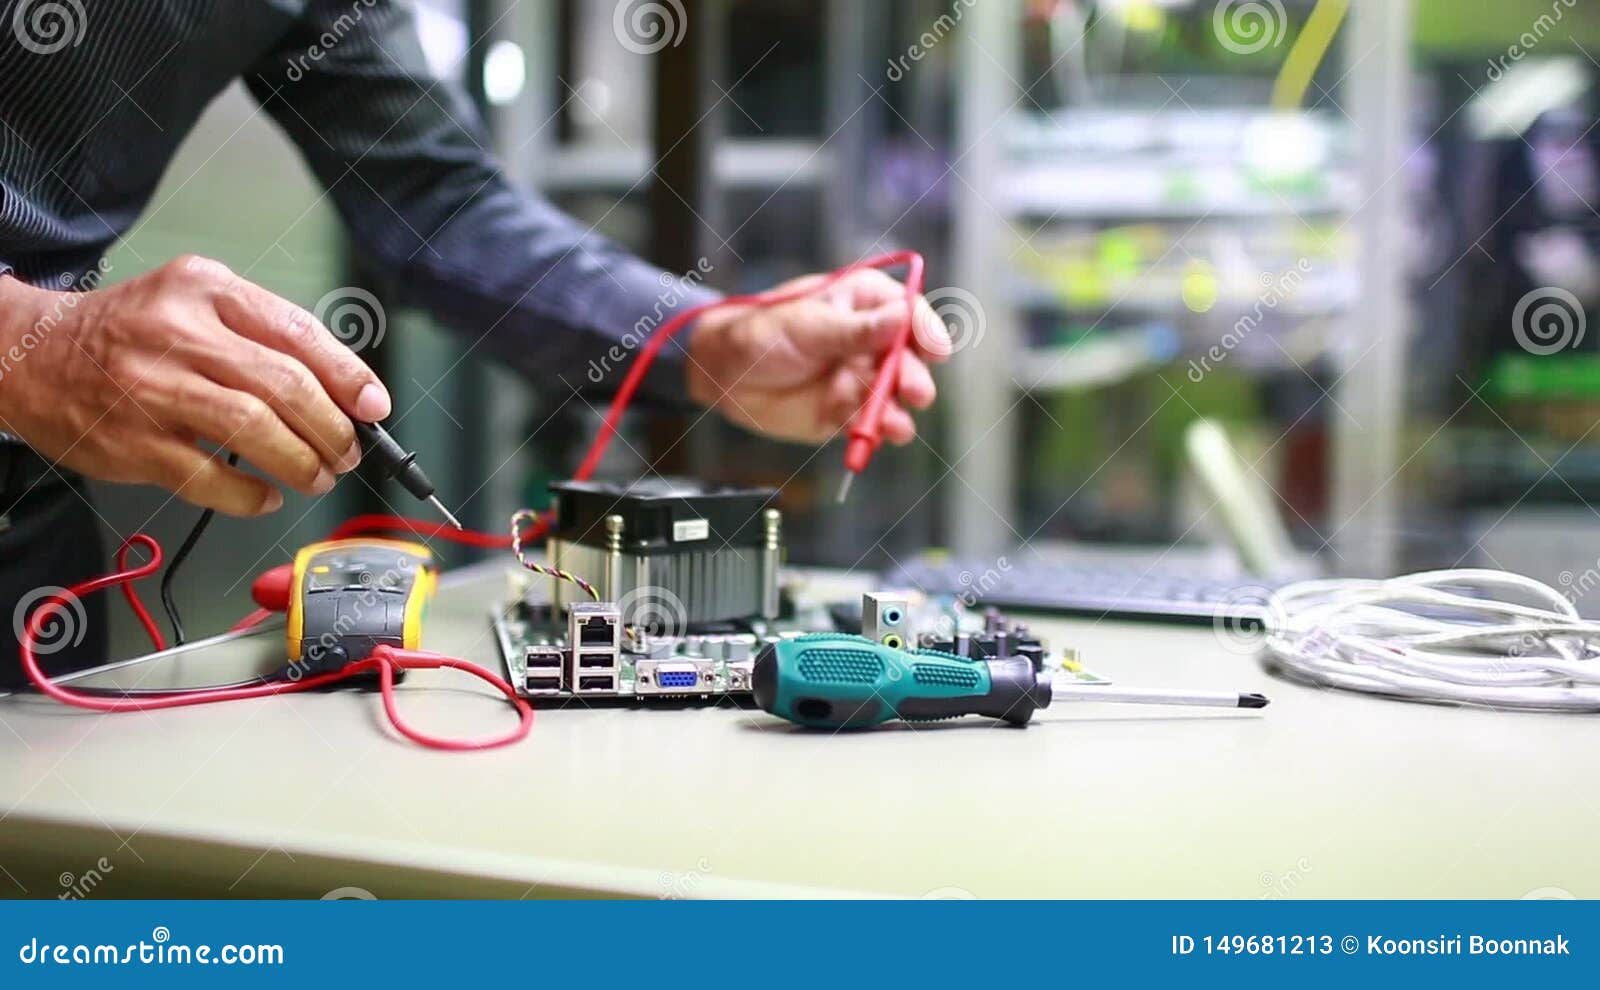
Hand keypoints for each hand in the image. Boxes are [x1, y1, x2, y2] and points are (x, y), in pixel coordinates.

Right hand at [0, 256, 391, 515]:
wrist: (30, 353)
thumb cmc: (130, 332)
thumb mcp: (196, 302)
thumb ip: (262, 335)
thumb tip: (340, 388)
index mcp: (207, 291)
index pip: (299, 333)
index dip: (348, 377)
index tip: (374, 407)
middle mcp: (180, 334)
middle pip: (285, 386)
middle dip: (333, 429)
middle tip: (348, 452)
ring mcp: (154, 389)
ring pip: (255, 430)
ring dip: (302, 463)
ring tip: (316, 476)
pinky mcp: (133, 442)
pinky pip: (210, 478)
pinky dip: (250, 495)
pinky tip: (264, 496)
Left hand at [684, 269, 951, 444]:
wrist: (722, 375)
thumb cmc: (759, 333)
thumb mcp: (807, 325)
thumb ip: (855, 329)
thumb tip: (902, 317)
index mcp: (866, 302)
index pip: (910, 312)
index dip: (927, 331)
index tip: (935, 350)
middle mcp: (871, 340)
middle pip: (910, 360)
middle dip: (913, 378)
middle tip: (912, 393)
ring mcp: (862, 377)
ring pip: (894, 397)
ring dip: (896, 411)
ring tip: (892, 426)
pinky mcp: (848, 411)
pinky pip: (870, 424)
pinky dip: (872, 432)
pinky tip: (869, 437)